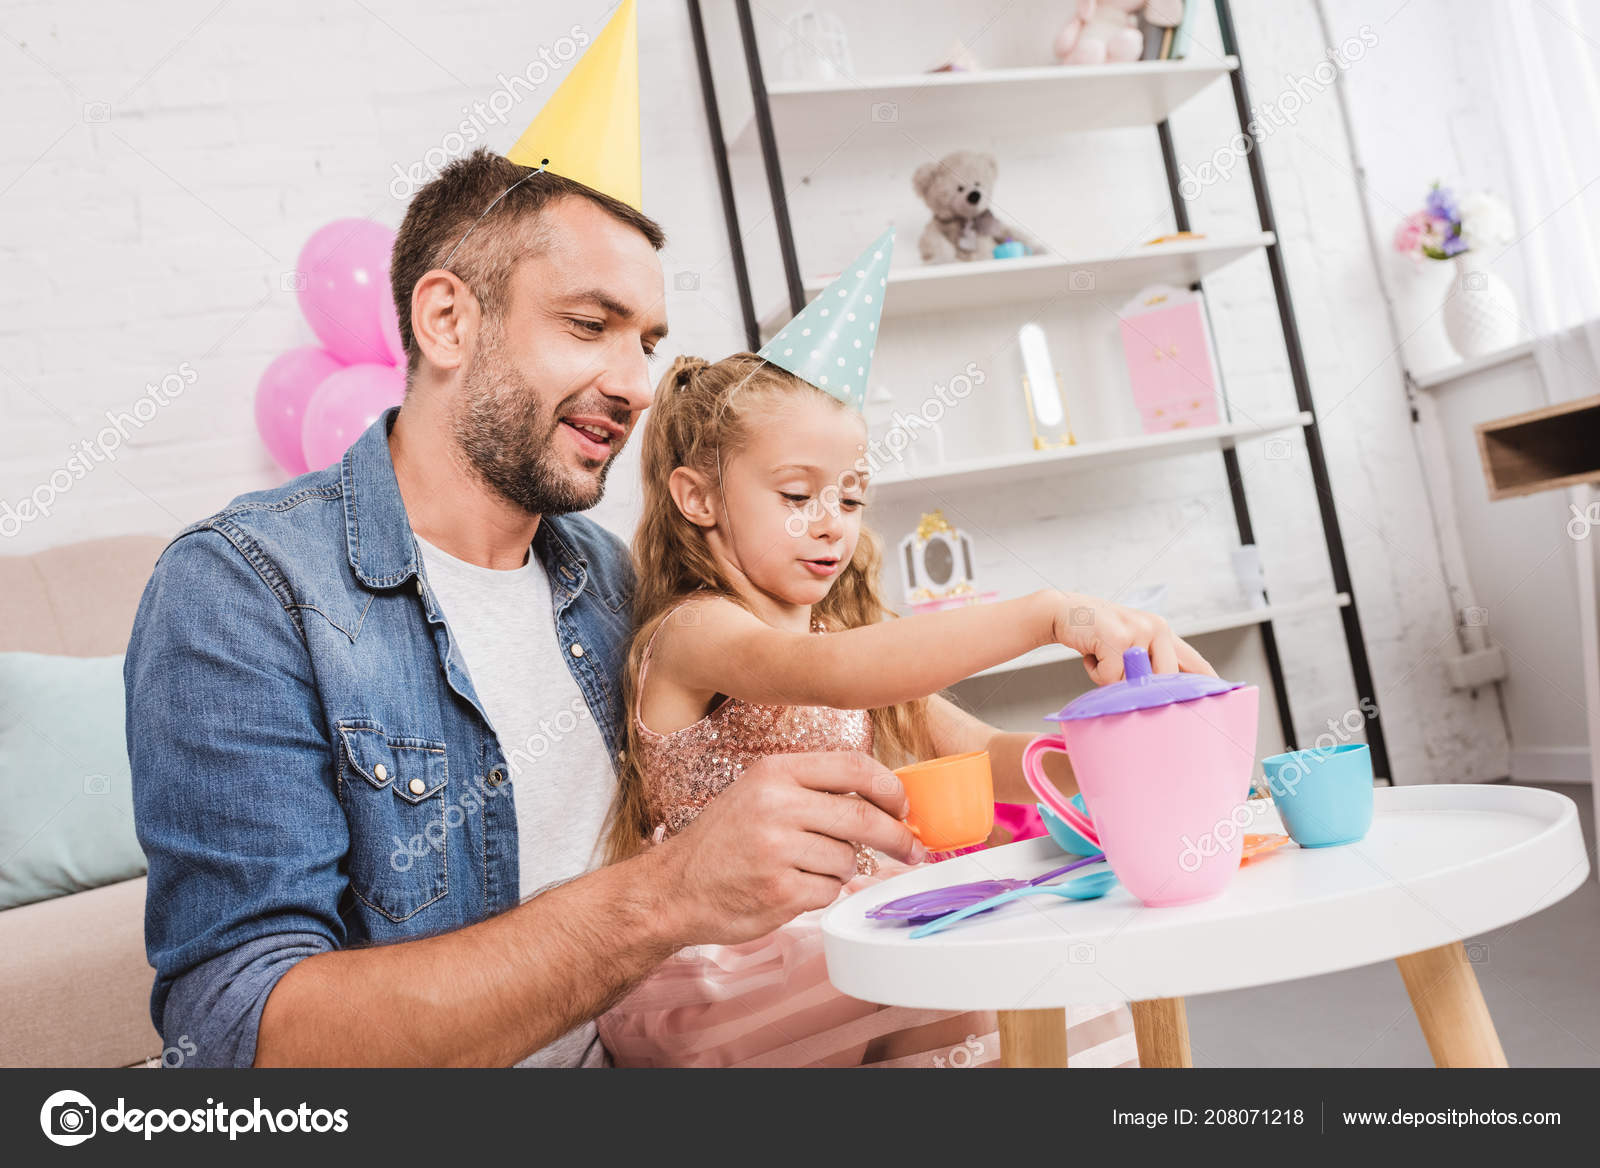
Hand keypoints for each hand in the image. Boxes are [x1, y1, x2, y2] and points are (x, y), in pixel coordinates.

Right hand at [652, 752, 925, 945]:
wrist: (675, 888)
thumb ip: (813, 788)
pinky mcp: (780, 890)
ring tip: (807, 867)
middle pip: (863, 817)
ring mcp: (777, 849)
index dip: (890, 788)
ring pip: (848, 859)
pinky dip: (822, 892)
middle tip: (910, 849)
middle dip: (896, 837)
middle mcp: (776, 805)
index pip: (855, 767)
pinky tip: (793, 886)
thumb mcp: (759, 793)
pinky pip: (830, 890)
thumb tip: (883, 798)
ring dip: (841, 868)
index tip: (903, 806)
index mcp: (775, 772)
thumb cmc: (724, 840)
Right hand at [1043, 590, 1215, 685]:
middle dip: (1142, 688)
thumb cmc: (1096, 633)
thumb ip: (1146, 663)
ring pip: (1135, 681)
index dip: (1208, 680)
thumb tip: (1162, 695)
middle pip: (1164, 680)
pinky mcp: (1117, 638)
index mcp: (1162, 631)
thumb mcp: (1128, 643)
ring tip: (1101, 657)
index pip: (1192, 660)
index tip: (1223, 695)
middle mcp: (1156, 628)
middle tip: (1118, 675)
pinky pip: (1111, 678)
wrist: (1063, 611)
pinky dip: (1096, 672)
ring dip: (1112, 679)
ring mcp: (1138, 631)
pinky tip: (1091, 653)